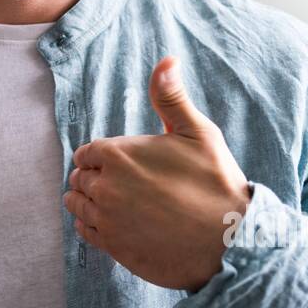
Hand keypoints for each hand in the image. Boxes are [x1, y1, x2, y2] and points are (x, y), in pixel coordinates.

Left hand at [64, 55, 252, 291]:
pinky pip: (85, 233)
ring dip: (89, 200)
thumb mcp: (197, 132)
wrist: (229, 241)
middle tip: (122, 183)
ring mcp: (106, 219)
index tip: (121, 163)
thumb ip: (171, 97)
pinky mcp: (112, 247)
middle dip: (95, 177)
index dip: (101, 156)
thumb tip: (167, 60)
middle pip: (80, 177)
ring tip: (115, 203)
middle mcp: (104, 186)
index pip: (86, 152)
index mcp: (117, 154)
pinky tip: (115, 224)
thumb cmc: (215, 183)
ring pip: (77, 204)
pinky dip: (93, 226)